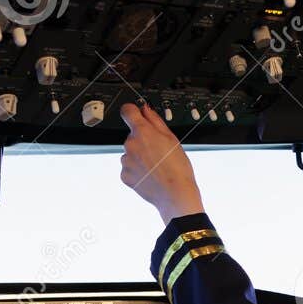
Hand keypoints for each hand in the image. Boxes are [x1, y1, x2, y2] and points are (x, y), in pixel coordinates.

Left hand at [120, 102, 205, 222]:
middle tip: (158, 151)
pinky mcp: (124, 175)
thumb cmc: (177, 168)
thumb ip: (155, 120)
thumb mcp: (171, 138)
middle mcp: (130, 144)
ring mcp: (126, 161)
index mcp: (142, 132)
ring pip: (131, 153)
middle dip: (143, 140)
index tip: (135, 114)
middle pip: (132, 136)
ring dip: (139, 156)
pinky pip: (128, 168)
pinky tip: (150, 174)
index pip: (127, 111)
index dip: (132, 111)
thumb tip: (145, 109)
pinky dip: (137, 170)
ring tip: (155, 166)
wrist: (175, 194)